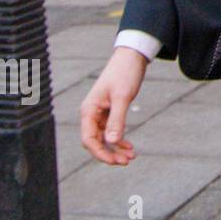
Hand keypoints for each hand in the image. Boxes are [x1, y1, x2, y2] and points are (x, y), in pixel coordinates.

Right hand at [79, 47, 147, 165]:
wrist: (131, 58)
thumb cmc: (124, 74)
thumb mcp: (122, 97)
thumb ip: (117, 119)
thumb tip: (112, 141)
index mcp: (88, 111)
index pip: (88, 139)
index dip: (100, 153)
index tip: (115, 161)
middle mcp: (91, 114)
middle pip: (95, 142)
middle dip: (109, 153)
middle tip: (126, 161)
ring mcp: (100, 113)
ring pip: (104, 138)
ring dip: (115, 148)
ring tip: (131, 157)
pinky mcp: (110, 111)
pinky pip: (111, 131)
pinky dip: (119, 139)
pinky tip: (129, 147)